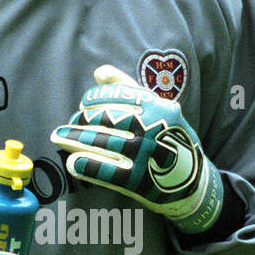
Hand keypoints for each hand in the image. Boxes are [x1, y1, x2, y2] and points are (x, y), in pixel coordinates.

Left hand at [50, 64, 223, 233]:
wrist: (195, 182)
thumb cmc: (171, 139)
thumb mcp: (159, 109)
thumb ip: (129, 89)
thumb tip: (99, 73)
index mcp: (157, 105)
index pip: (115, 95)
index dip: (92, 99)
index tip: (81, 106)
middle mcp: (152, 126)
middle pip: (104, 118)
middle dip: (79, 121)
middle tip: (64, 127)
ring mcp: (146, 153)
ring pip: (100, 141)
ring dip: (74, 139)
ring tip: (59, 138)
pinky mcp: (139, 180)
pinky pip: (105, 170)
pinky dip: (84, 164)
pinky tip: (72, 162)